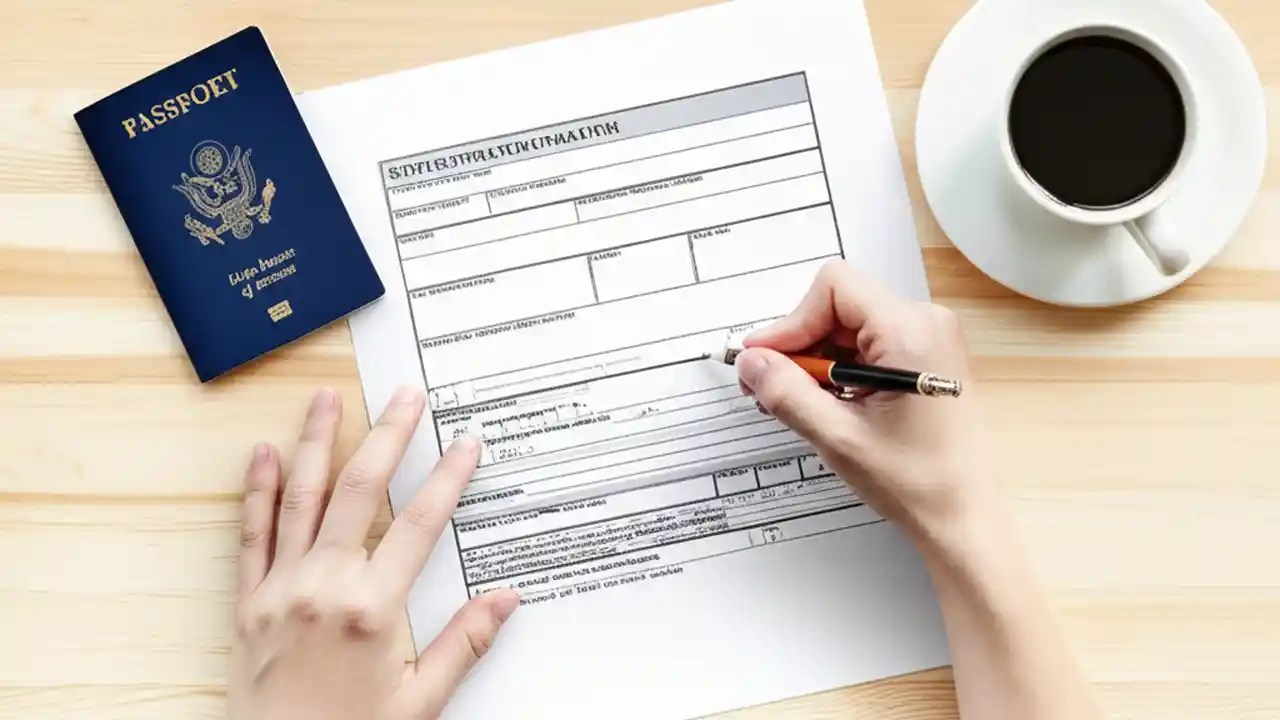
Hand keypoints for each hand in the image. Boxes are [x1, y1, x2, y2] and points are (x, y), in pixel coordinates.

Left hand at [230, 387, 518, 719]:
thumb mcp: (418, 701)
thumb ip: (462, 645)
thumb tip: (504, 601)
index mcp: (372, 609)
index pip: (422, 524)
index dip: (448, 477)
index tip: (466, 444)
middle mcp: (323, 587)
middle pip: (362, 491)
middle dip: (390, 436)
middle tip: (407, 397)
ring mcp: (280, 588)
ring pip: (302, 497)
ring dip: (316, 442)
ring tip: (327, 399)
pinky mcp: (247, 601)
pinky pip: (252, 532)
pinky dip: (256, 489)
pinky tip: (263, 453)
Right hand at [735, 260, 991, 542]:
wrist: (963, 515)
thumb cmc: (919, 482)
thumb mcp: (838, 437)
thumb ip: (786, 393)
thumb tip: (751, 362)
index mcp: (911, 333)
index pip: (834, 288)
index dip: (792, 322)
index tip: (766, 360)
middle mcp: (926, 323)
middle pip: (838, 305)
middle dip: (800, 344)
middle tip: (772, 388)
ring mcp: (929, 338)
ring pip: (849, 326)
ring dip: (818, 360)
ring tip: (804, 404)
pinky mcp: (926, 356)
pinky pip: (868, 343)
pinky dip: (840, 368)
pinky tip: (830, 404)